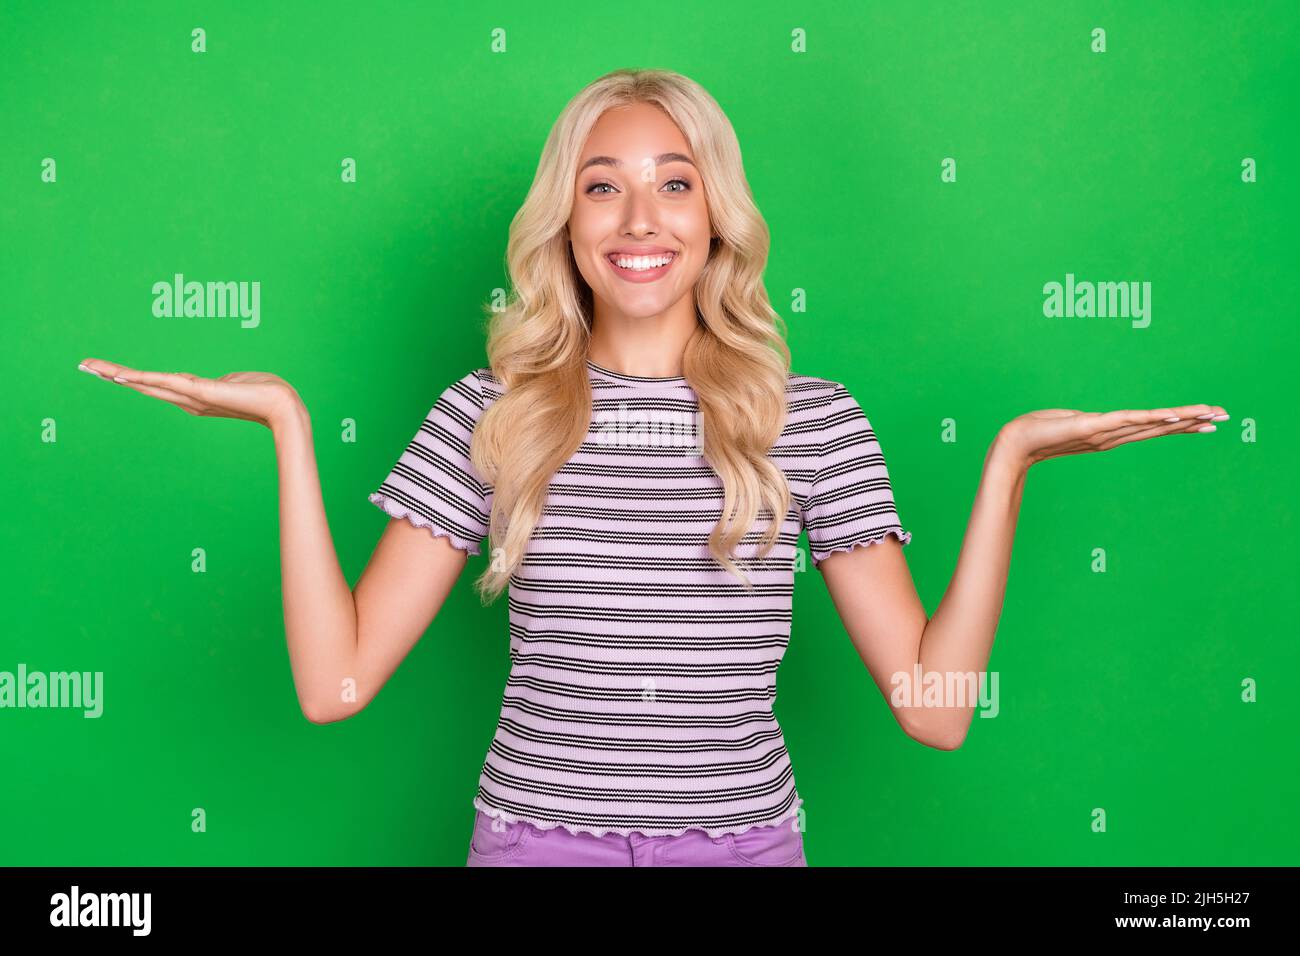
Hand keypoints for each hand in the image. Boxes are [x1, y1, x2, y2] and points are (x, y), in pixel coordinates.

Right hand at [77, 358, 303, 430]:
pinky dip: (145, 379)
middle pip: (144, 386)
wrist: (283, 406)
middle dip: (114, 375)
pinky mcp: (202, 392)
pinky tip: (124, 376)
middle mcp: (189, 400)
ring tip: (94, 367)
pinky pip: (168, 383)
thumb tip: (225, 383)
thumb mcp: (238, 383)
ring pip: (150, 384)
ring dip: (120, 374)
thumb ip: (225, 383)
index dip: (132, 378)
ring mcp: (194, 397)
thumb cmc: (266, 393)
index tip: (109, 371)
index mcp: (196, 396)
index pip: (157, 385)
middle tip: (85, 366)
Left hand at [996, 403, 1229, 469]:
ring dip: (1182, 419)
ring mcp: (1104, 433)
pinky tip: (1173, 416)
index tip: (1207, 419)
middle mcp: (1112, 436)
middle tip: (1225, 417)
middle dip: (1193, 422)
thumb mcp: (1067, 422)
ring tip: (1211, 414)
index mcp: (1109, 434)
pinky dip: (1150, 419)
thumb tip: (1091, 420)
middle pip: (1160, 428)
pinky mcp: (1092, 427)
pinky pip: (1127, 421)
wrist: (1013, 444)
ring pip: (1150, 425)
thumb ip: (1084, 421)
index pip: (1152, 427)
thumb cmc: (1035, 431)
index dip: (1180, 423)